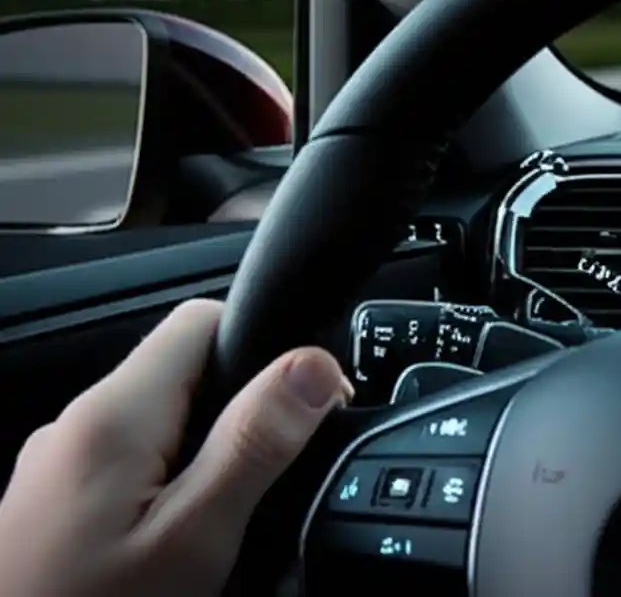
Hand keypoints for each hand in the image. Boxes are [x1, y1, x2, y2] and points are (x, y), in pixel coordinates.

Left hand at [0, 299, 351, 596]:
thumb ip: (255, 444)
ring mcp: (56, 470)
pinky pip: (131, 473)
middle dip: (240, 420)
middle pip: (185, 379)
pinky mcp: (50, 509)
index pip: (201, 322)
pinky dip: (167, 496)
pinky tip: (174, 555)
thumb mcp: (195, 539)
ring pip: (161, 431)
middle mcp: (74, 430)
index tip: (307, 408)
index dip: (267, 349)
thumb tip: (313, 365)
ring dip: (206, 465)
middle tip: (264, 494)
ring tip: (221, 535)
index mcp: (112, 418)